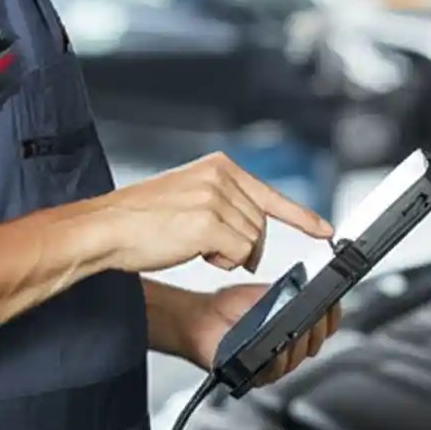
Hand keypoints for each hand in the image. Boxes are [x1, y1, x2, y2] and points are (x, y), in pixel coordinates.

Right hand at [96, 152, 331, 273]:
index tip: (326, 230)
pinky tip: (195, 252)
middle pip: (261, 224)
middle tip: (210, 248)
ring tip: (193, 245)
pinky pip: (239, 254)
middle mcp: (221, 177)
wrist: (105, 228)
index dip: (301, 216)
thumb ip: (222, 202)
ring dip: (228, 255)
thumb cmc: (139, 219)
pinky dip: (222, 262)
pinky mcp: (209, 223)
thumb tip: (252, 231)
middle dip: (243, 245)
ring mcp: (216, 198)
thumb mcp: (188, 197)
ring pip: (252, 241)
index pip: (270, 194)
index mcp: (218, 167)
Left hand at [185, 284, 341, 384]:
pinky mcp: (256, 374)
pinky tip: (277, 351)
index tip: (331, 307)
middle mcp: (286, 345)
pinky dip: (277, 362)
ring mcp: (273, 361)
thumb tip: (306, 291)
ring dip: (298, 347)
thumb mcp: (260, 293)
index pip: (324, 324)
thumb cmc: (226, 307)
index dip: (331, 317)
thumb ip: (285, 294)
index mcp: (292, 323)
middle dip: (317, 331)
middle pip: (314, 344)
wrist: (201, 319)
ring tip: (294, 332)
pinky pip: (273, 372)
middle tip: (313, 319)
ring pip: (296, 360)